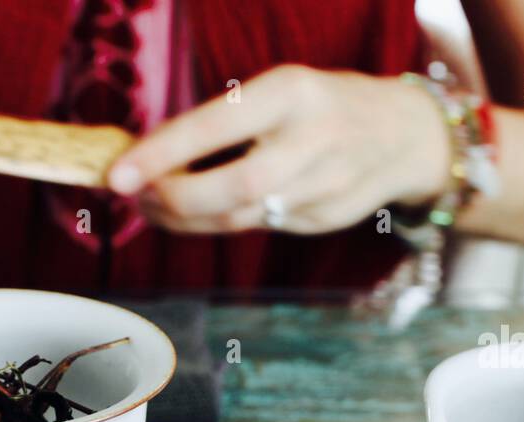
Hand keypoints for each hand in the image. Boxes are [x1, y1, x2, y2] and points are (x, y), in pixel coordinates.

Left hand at [107, 65, 451, 234]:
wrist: (404, 134)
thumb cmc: (321, 107)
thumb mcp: (280, 92)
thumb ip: (224, 122)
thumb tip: (148, 153)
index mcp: (292, 93)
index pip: (216, 125)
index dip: (162, 153)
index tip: (118, 174)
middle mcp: (312, 139)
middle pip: (233, 186)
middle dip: (175, 200)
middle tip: (135, 197)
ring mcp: (324, 185)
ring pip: (241, 217)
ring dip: (185, 219)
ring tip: (151, 206)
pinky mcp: (326, 219)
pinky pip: (258, 227)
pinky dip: (217, 224)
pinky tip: (193, 215)